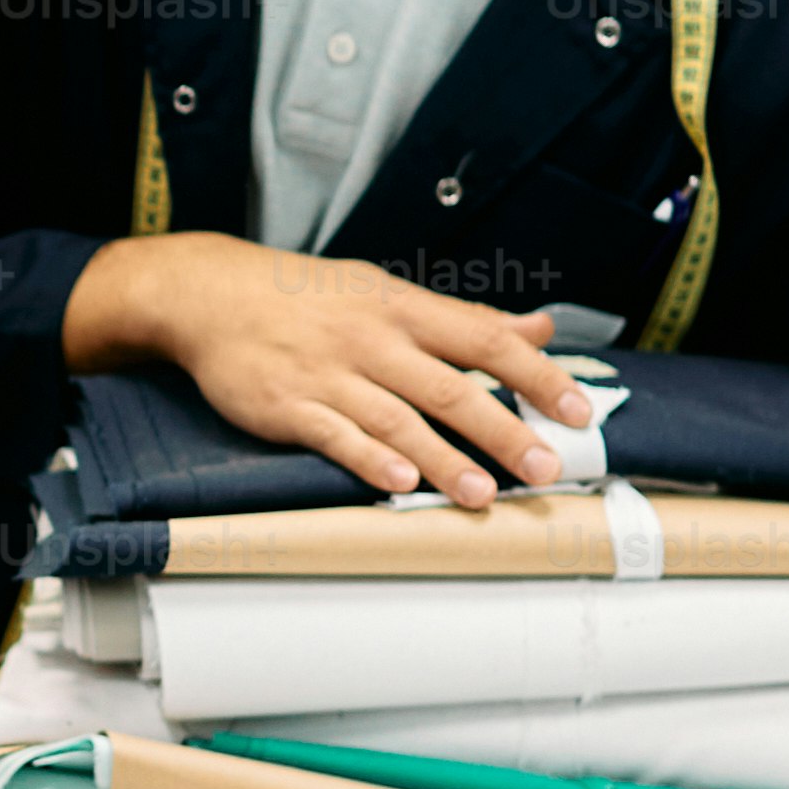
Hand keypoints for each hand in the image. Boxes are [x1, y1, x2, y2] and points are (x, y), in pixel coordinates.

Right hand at [63, 234, 606, 509]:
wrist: (212, 293)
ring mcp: (329, 376)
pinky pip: (335, 436)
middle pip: (450, 388)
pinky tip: (399, 483)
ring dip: (444, 460)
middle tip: (546, 468)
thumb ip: (465, 320)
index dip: (535, 375)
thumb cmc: (307, 297)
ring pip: (397, 420)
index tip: (576, 409)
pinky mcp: (289, 407)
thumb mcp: (387, 293)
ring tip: (483, 495)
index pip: (484, 339)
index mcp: (402, 309)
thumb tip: (538, 328)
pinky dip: (368, 459)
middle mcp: (372, 341)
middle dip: (502, 431)